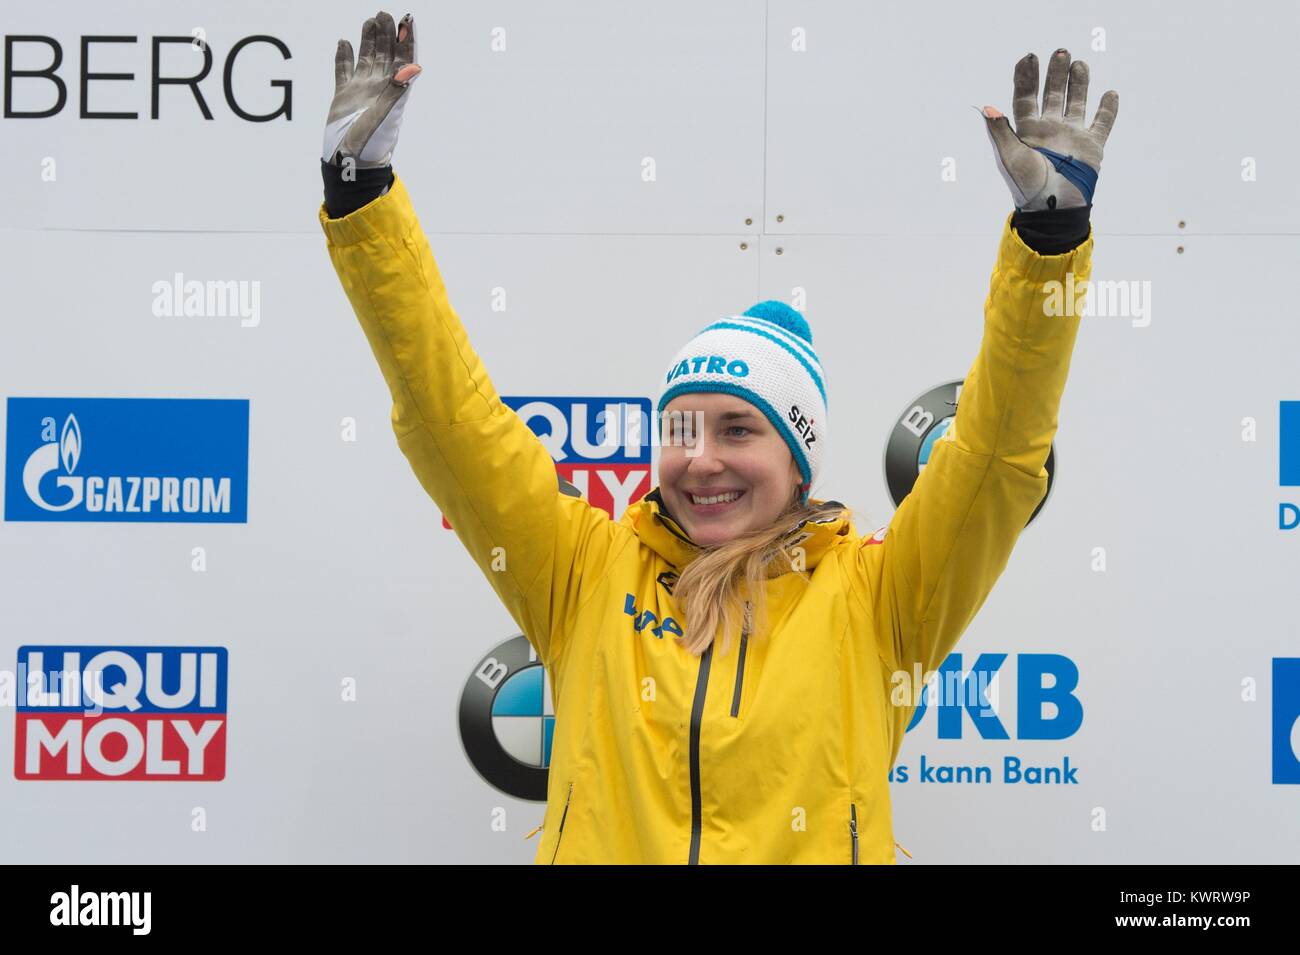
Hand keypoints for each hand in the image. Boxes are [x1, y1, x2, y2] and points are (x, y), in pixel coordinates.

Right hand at [322, 11, 420, 168]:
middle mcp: (379, 88)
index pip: (403, 59)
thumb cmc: (371, 143)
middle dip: (387, 34)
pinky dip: (344, 56)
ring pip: (367, 58)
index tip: (407, 18)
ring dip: (369, 40)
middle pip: (386, 54)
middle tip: (384, 13)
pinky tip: (344, 42)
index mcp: (393, 91)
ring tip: (369, 21)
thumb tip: (414, 67)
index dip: (406, 39)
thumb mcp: (386, 114)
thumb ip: (397, 90)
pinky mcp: (344, 96)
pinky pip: (344, 71)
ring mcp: (361, 91)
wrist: (350, 162)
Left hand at [980, 49, 1117, 210]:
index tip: (1029, 57)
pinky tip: (1110, 93)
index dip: (1026, 77)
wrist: (1053, 208)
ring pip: (1076, 102)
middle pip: (1052, 94)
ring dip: (1078, 83)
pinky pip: (1102, 123)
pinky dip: (1108, 109)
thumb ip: (999, 131)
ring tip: (1079, 64)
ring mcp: (1071, 137)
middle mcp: (1049, 130)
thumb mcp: (1009, 156)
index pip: (1025, 97)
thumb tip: (987, 107)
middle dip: (1055, 73)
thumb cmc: (1026, 185)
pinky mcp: (1091, 147)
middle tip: (1060, 52)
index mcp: (1027, 131)